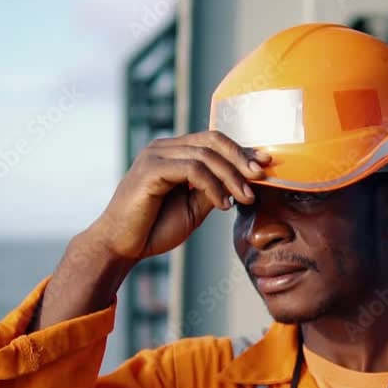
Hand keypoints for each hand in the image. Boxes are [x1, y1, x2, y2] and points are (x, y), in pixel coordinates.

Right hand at [90, 130, 268, 260]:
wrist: (121, 246)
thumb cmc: (154, 228)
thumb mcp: (194, 207)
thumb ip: (214, 189)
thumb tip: (243, 180)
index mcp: (173, 152)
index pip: (213, 141)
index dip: (242, 150)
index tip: (266, 164)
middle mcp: (163, 147)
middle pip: (213, 141)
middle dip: (241, 159)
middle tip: (260, 178)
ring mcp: (155, 155)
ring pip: (205, 155)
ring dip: (230, 177)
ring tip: (244, 199)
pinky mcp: (150, 169)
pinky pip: (191, 170)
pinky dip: (212, 186)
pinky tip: (222, 205)